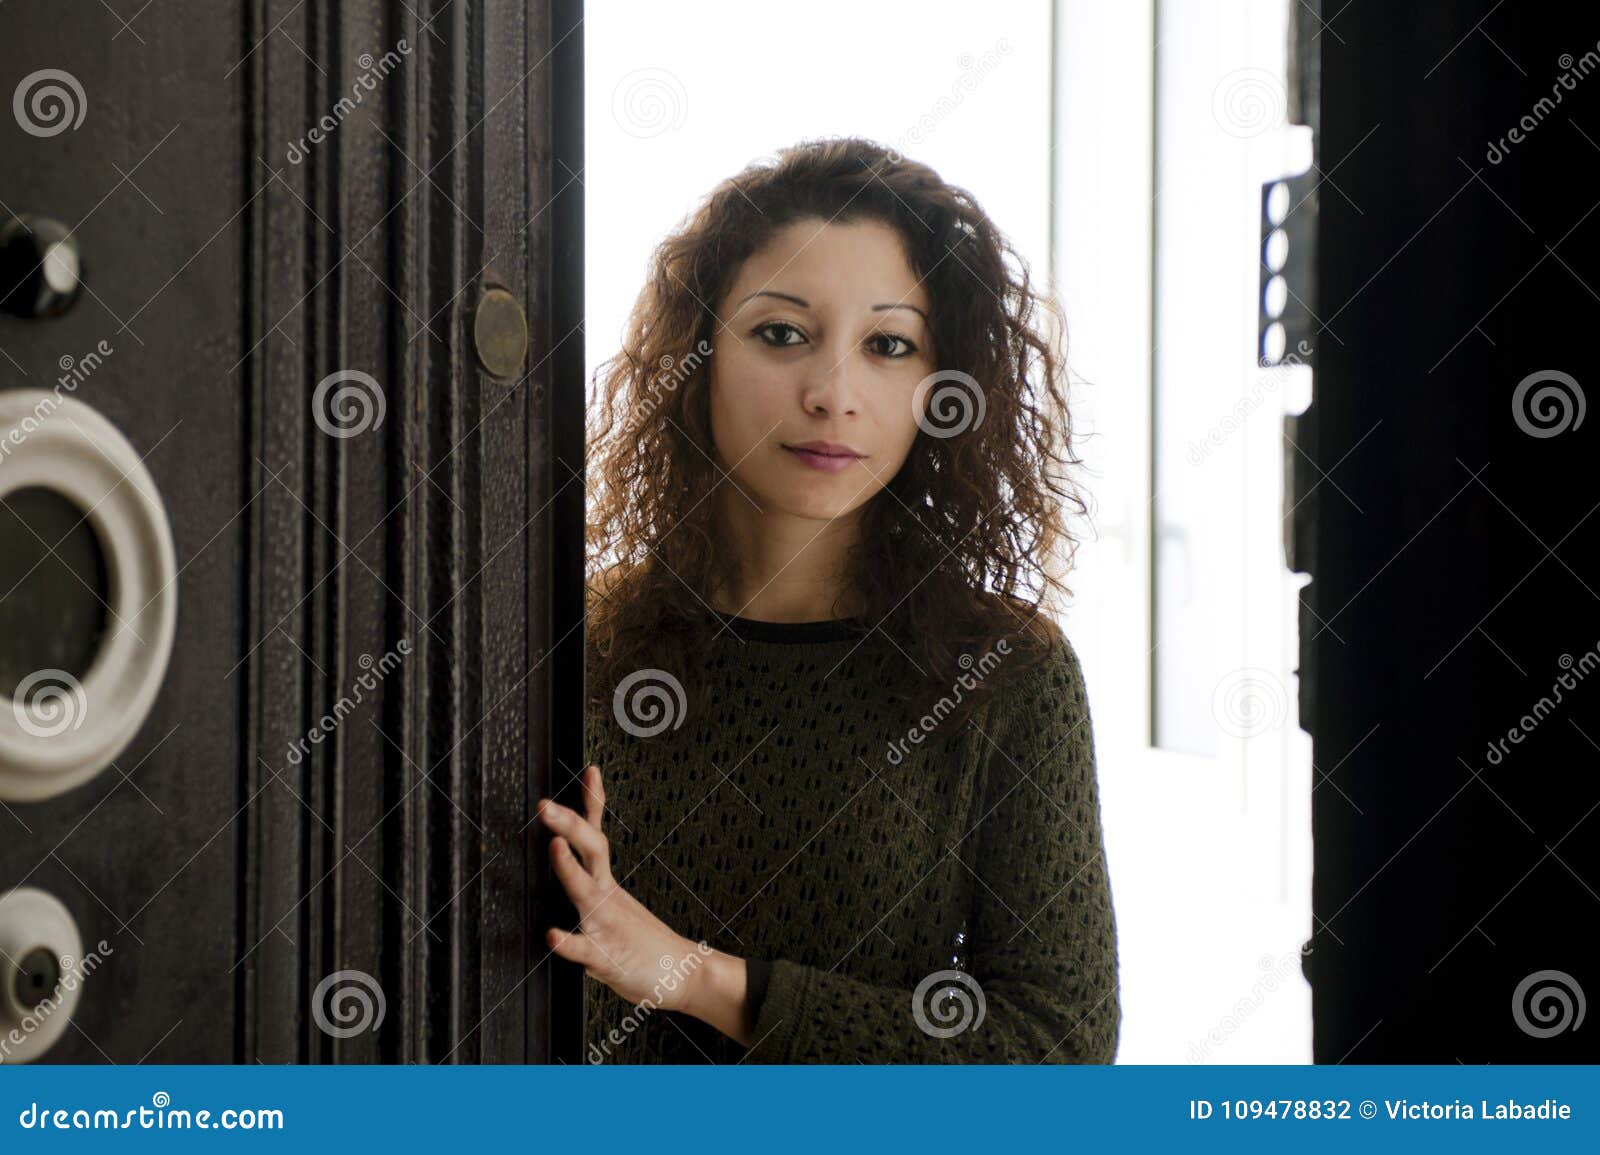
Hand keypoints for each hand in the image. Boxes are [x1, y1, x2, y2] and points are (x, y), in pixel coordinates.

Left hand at [537, 764, 707, 1013]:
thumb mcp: (615, 903)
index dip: (593, 801)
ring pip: (586, 892)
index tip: (590, 771)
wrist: (682, 976)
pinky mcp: (606, 957)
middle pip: (591, 850)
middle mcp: (606, 897)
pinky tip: (552, 935)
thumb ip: (592, 882)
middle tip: (546, 805)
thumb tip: (573, 856)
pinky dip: (568, 943)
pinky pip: (585, 949)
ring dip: (569, 868)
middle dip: (569, 823)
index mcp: (606, 884)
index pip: (597, 834)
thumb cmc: (643, 943)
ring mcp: (606, 925)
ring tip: (554, 846)